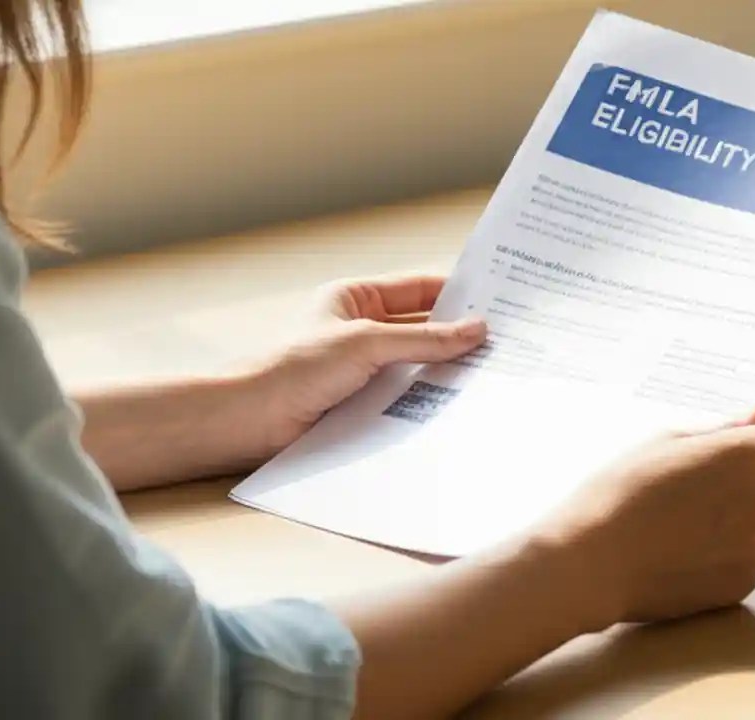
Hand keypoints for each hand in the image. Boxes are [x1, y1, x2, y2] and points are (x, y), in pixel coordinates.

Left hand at [248, 275, 485, 454]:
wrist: (251, 421)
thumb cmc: (293, 368)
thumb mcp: (366, 343)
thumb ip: (423, 338)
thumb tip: (475, 329)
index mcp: (356, 299)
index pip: (418, 289)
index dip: (456, 293)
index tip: (496, 302)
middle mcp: (362, 330)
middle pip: (422, 328)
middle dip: (457, 335)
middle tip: (503, 342)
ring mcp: (363, 368)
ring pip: (417, 364)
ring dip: (446, 370)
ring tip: (491, 373)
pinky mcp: (363, 402)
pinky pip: (406, 395)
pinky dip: (429, 398)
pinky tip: (458, 403)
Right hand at [536, 408, 754, 627]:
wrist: (594, 561)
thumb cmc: (622, 491)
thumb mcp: (668, 441)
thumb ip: (726, 427)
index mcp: (749, 456)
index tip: (748, 441)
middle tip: (706, 480)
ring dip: (746, 512)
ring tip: (689, 520)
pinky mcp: (745, 583)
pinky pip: (751, 555)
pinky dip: (730, 550)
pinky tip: (686, 551)